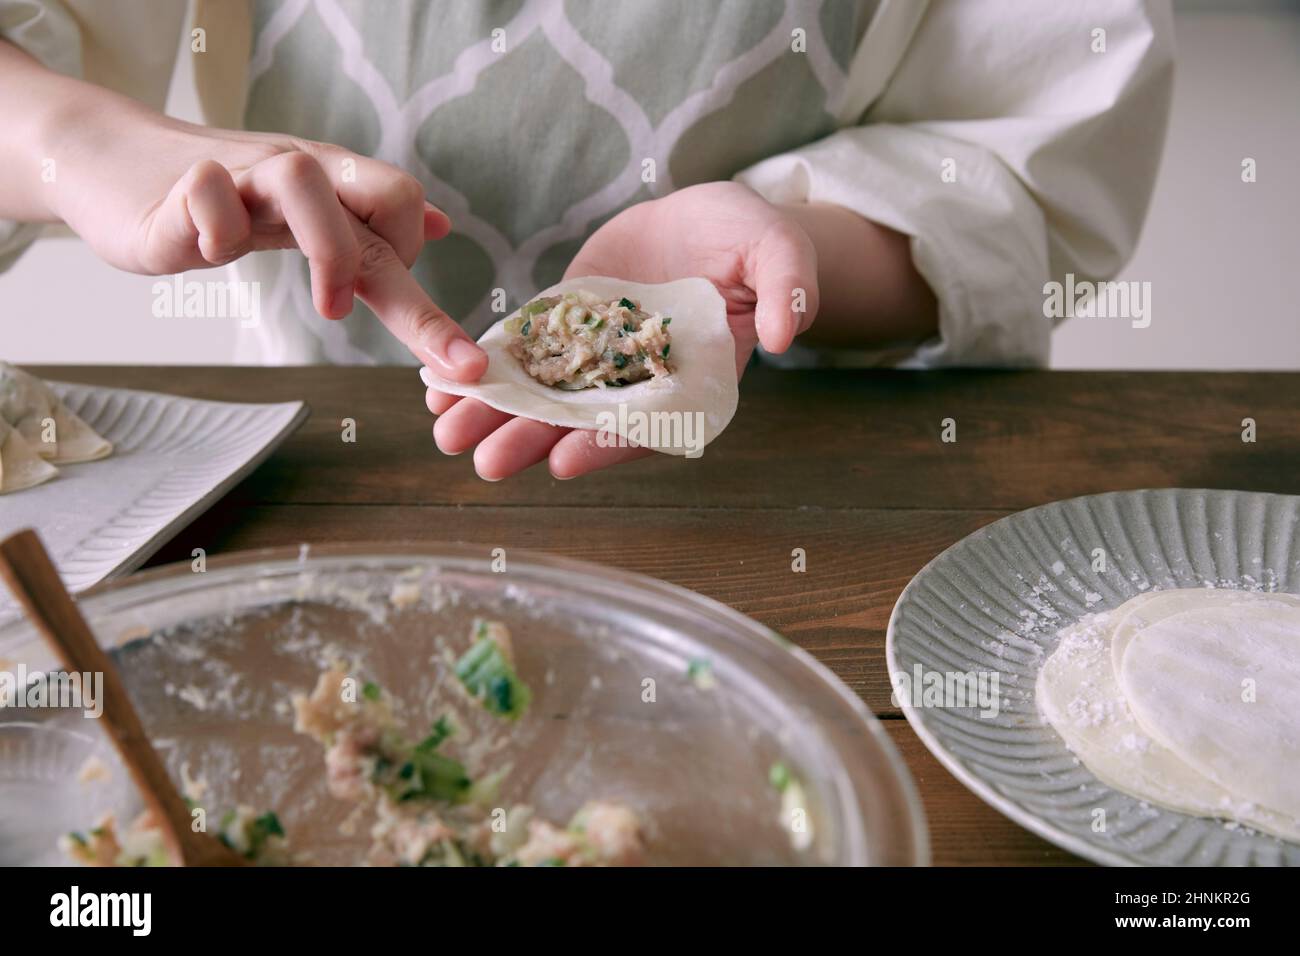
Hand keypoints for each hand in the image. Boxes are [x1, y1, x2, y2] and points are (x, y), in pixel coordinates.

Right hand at [21, 61, 484, 380]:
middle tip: (436, 359)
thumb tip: (440, 228)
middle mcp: (304, 173)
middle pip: (387, 196)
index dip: (438, 302)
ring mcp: (244, 174)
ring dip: (328, 250)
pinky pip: (210, 195)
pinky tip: (208, 251)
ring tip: (328, 306)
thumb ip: (368, 227)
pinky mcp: (183, 184)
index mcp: (338, 188)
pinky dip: (216, 231)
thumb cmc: (220, 199)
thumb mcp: (304, 214)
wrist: (113, 161)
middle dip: (418, 296)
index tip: (464, 367)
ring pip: (304, 180)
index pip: (408, 226)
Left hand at [427, 182, 818, 478]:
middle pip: (582, 420)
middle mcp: (639, 382)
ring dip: (495, 415)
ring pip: (542, 394)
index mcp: (694, 381)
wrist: (705, 217)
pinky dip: (484, 370)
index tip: (564, 458)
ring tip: (446, 429)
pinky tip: (439, 384)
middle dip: (532, 439)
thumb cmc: (751, 238)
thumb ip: (787, 289)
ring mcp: (597, 357)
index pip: (651, 425)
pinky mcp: (565, 327)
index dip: (609, 443)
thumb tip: (780, 337)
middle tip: (482, 461)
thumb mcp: (779, 251)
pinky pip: (522, 355)